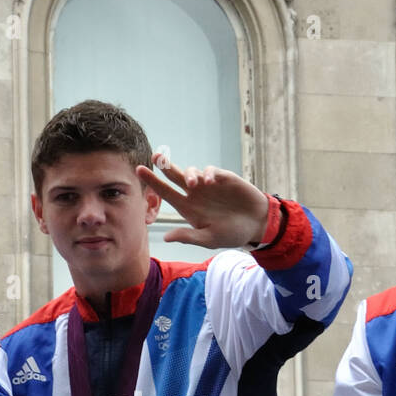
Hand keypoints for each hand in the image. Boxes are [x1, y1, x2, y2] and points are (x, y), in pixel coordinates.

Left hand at [136, 153, 269, 248]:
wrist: (256, 225)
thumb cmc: (232, 233)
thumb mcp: (209, 239)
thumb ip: (188, 236)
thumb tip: (165, 237)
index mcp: (188, 208)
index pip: (166, 192)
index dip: (153, 181)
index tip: (139, 169)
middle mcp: (195, 194)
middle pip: (175, 176)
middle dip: (165, 165)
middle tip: (156, 156)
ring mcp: (209, 185)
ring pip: (192, 172)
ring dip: (189, 174)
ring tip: (193, 183)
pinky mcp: (225, 178)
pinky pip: (213, 171)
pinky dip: (210, 173)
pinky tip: (210, 180)